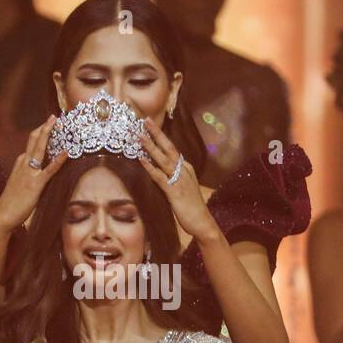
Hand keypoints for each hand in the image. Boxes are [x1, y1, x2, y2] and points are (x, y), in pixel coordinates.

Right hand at [0, 116, 69, 232]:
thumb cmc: (12, 204)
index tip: (49, 124)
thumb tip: (39, 173)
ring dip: (48, 134)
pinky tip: (66, 152)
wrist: (2, 216)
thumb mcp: (19, 185)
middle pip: (34, 140)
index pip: (31, 143)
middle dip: (44, 127)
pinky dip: (58, 159)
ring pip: (39, 148)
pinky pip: (49, 169)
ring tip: (57, 122)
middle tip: (54, 116)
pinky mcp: (36, 184)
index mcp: (20, 163)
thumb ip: (28, 176)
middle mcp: (23, 164)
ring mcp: (29, 173)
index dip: (41, 133)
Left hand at [136, 118, 219, 242]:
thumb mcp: (182, 188)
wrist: (202, 222)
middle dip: (157, 133)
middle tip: (145, 120)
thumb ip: (172, 178)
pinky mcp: (175, 192)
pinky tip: (141, 159)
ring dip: (151, 146)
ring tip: (139, 135)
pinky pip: (160, 177)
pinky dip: (150, 166)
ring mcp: (180, 180)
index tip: (150, 125)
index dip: (161, 136)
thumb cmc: (191, 207)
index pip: (172, 149)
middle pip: (169, 148)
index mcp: (186, 168)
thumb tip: (159, 171)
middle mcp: (184, 170)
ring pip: (163, 159)